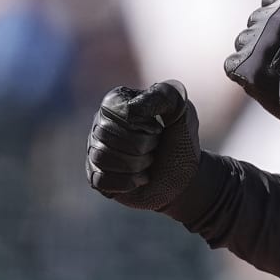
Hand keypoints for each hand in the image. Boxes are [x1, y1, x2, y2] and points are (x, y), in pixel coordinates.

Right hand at [86, 80, 200, 212]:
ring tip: (149, 163)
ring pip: (101, 157)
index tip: (159, 130)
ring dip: (135, 164)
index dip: (141, 124)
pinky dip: (126, 182)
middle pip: (105, 134)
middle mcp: (101, 123)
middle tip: (155, 148)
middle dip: (141, 146)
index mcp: (118, 102)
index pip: (116, 109)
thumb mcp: (183, 113)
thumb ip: (166, 96)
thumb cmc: (181, 141)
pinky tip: (140, 179)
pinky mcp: (95, 176)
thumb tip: (132, 109)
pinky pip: (99, 180)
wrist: (185, 177)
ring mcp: (95, 150)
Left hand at [224, 0, 279, 142]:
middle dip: (268, 35)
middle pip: (255, 20)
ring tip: (277, 69)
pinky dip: (244, 71)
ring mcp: (256, 43)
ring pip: (243, 41)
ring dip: (256, 52)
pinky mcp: (243, 67)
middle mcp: (271, 18)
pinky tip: (264, 78)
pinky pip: (233, 63)